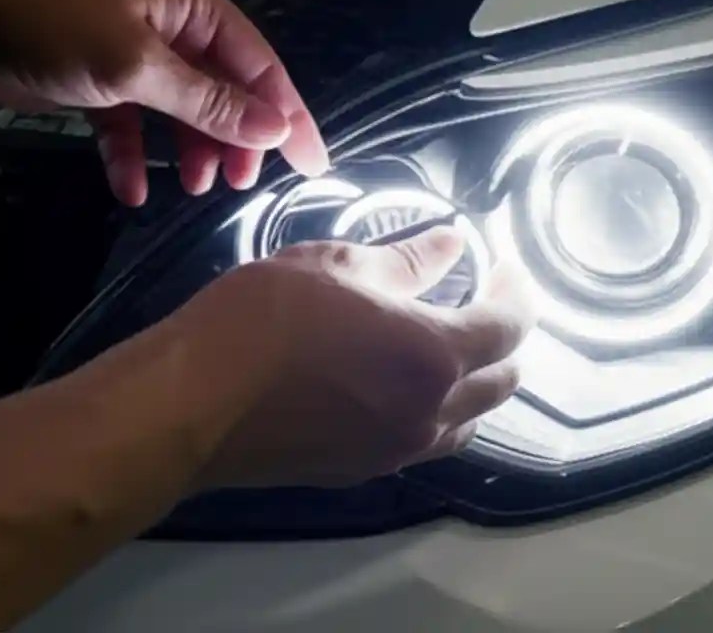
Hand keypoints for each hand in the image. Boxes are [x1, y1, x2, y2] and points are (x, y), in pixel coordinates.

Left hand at [0, 0, 327, 205]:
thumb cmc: (49, 23)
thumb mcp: (136, 66)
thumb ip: (209, 103)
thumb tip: (276, 131)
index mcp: (194, 5)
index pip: (261, 67)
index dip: (289, 118)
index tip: (313, 167)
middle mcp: (175, 24)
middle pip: (226, 91)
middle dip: (236, 140)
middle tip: (239, 186)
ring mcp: (137, 49)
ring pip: (184, 110)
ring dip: (190, 152)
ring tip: (192, 190)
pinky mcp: (100, 75)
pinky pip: (135, 122)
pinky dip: (135, 155)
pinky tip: (129, 190)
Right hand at [175, 228, 536, 487]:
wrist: (194, 403)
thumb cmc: (264, 319)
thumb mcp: (339, 264)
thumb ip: (410, 259)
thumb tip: (453, 244)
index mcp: (434, 355)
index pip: (509, 327)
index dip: (518, 292)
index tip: (508, 268)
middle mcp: (430, 411)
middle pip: (504, 380)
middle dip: (506, 338)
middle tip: (483, 300)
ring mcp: (399, 448)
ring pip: (472, 420)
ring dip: (478, 382)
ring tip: (454, 346)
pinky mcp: (366, 469)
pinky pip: (430, 442)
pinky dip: (442, 412)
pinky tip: (412, 387)